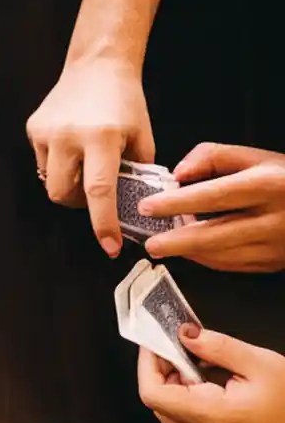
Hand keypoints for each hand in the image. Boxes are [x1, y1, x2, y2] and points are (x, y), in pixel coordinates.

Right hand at [27, 58, 155, 256]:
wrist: (98, 65)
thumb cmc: (124, 100)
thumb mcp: (142, 135)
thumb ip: (137, 171)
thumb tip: (133, 203)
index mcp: (103, 137)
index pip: (100, 191)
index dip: (104, 223)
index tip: (109, 246)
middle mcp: (70, 136)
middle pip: (63, 195)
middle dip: (79, 204)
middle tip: (95, 194)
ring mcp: (47, 132)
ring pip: (50, 181)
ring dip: (68, 184)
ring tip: (83, 168)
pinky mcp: (33, 128)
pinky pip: (43, 162)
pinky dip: (58, 164)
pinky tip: (71, 147)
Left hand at [137, 327, 284, 422]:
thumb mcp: (259, 364)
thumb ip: (217, 347)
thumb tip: (185, 334)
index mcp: (207, 416)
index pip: (153, 393)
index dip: (148, 365)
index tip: (155, 342)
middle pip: (158, 402)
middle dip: (162, 371)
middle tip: (178, 346)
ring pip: (171, 411)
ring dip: (176, 384)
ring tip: (198, 361)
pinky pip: (187, 420)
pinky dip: (189, 397)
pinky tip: (211, 380)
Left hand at [139, 143, 284, 271]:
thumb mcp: (258, 157)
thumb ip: (214, 157)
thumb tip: (179, 174)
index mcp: (269, 185)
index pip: (215, 196)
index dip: (178, 203)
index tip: (150, 207)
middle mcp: (275, 217)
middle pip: (217, 234)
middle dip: (178, 241)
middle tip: (151, 242)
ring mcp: (277, 244)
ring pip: (224, 255)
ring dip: (191, 253)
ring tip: (165, 246)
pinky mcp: (276, 262)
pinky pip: (236, 265)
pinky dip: (210, 260)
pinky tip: (193, 253)